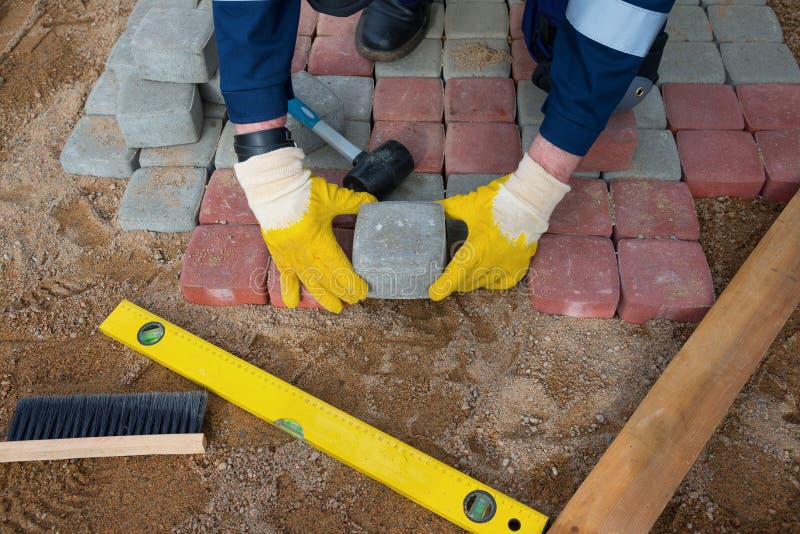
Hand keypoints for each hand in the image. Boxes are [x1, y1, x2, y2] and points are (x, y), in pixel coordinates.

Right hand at [235, 148, 375, 312]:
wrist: (272, 191)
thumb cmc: (303, 193)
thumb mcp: (332, 197)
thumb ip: (353, 202)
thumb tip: (372, 202)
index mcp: (322, 243)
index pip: (341, 271)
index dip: (353, 284)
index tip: (363, 291)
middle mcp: (307, 256)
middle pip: (328, 281)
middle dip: (343, 293)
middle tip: (354, 301)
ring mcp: (292, 257)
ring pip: (310, 283)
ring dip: (323, 297)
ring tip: (334, 308)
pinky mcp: (279, 255)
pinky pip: (285, 277)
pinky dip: (289, 290)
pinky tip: (293, 303)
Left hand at [429, 154, 570, 300]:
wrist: (531, 200)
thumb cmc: (499, 201)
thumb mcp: (469, 203)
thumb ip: (449, 208)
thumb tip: (432, 208)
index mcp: (477, 248)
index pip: (456, 274)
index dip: (443, 286)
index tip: (433, 293)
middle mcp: (492, 262)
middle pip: (467, 281)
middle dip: (454, 281)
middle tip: (448, 274)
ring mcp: (508, 265)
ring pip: (482, 283)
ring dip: (470, 281)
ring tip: (464, 273)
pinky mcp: (520, 265)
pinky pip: (503, 283)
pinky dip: (492, 282)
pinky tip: (486, 277)